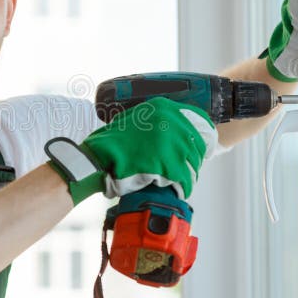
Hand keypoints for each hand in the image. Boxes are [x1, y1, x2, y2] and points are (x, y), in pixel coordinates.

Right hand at [45, 97, 217, 204]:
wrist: (96, 159)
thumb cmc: (111, 144)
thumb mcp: (137, 120)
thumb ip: (157, 123)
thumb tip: (179, 135)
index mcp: (163, 107)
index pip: (198, 120)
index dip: (200, 138)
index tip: (201, 148)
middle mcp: (171, 121)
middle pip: (197, 145)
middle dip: (192, 160)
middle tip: (184, 170)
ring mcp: (171, 142)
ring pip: (193, 164)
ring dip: (187, 175)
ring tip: (177, 182)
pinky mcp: (168, 164)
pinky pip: (185, 179)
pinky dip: (183, 188)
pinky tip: (176, 190)